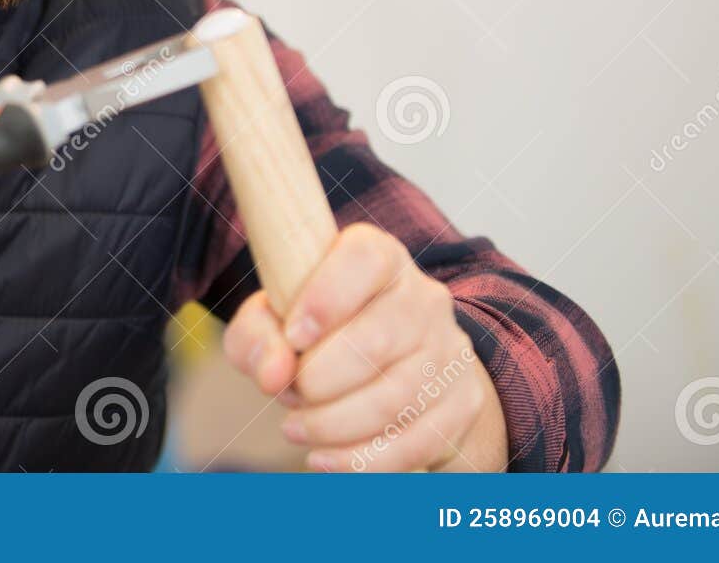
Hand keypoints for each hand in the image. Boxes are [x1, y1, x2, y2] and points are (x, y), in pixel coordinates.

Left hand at [222, 223, 508, 471]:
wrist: (386, 365)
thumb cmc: (316, 334)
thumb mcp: (272, 321)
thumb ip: (257, 335)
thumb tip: (273, 373)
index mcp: (378, 258)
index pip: (364, 260)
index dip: (325, 299)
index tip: (293, 336)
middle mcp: (423, 298)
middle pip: (377, 340)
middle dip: (318, 380)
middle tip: (287, 394)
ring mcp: (449, 351)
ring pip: (394, 399)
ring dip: (332, 425)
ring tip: (296, 428)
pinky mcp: (461, 402)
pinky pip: (415, 442)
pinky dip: (362, 460)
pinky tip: (324, 459)